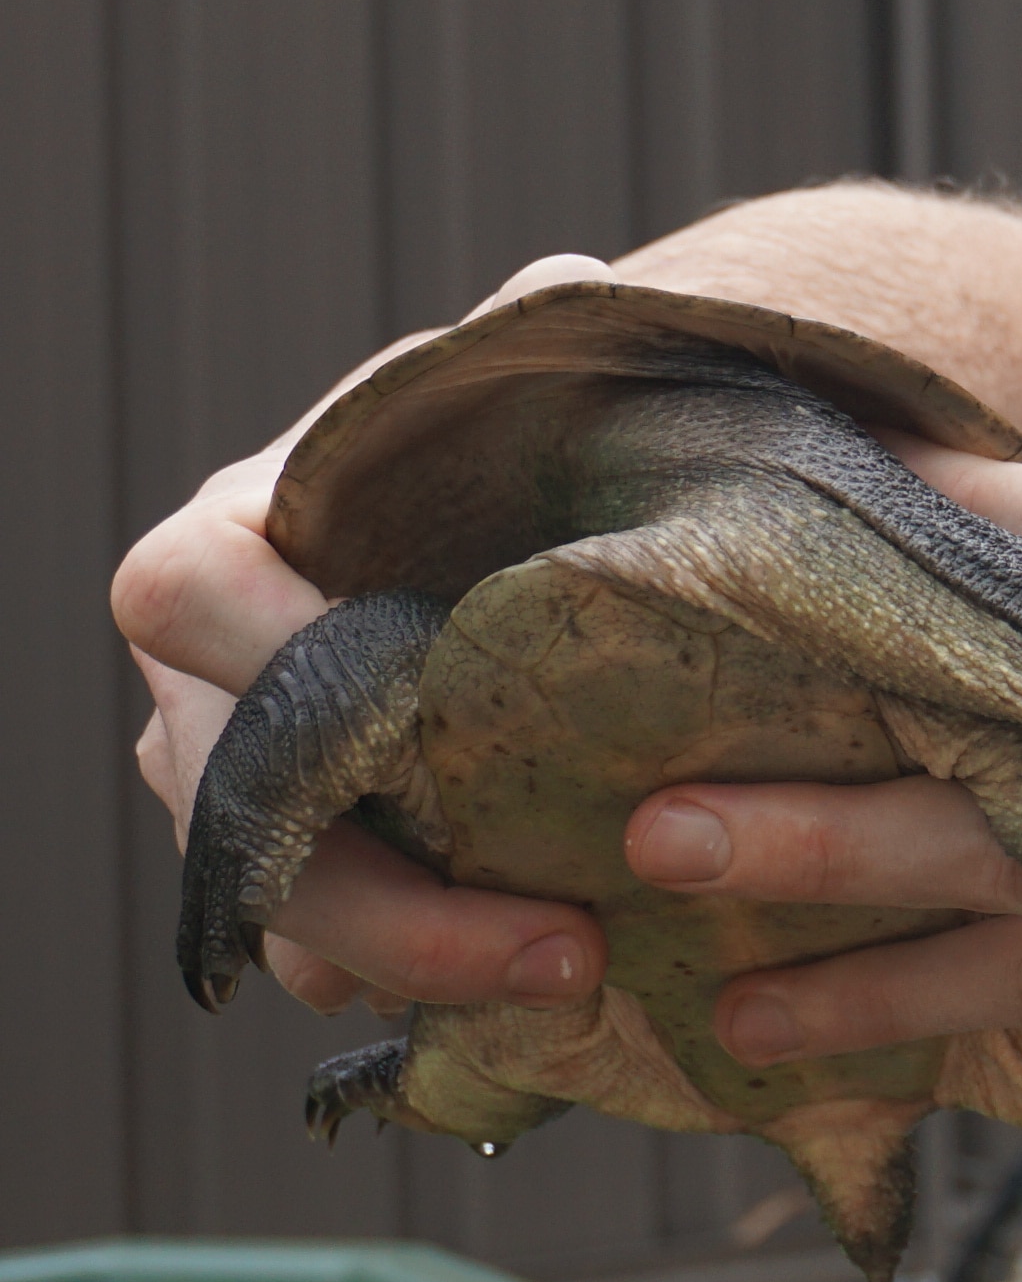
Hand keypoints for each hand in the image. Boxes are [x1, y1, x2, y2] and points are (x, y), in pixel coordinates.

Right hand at [113, 255, 616, 1015]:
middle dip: (381, 891)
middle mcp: (211, 661)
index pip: (188, 588)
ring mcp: (237, 769)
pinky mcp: (300, 855)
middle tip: (563, 939)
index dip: (272, 654)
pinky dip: (414, 976)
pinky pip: (318, 943)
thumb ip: (544, 346)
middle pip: (227, 795)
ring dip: (410, 955)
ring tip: (573, 981)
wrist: (539, 531)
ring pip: (269, 896)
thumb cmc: (531, 448)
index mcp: (242, 527)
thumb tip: (563, 283)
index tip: (407, 717)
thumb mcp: (537, 393)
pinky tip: (526, 999)